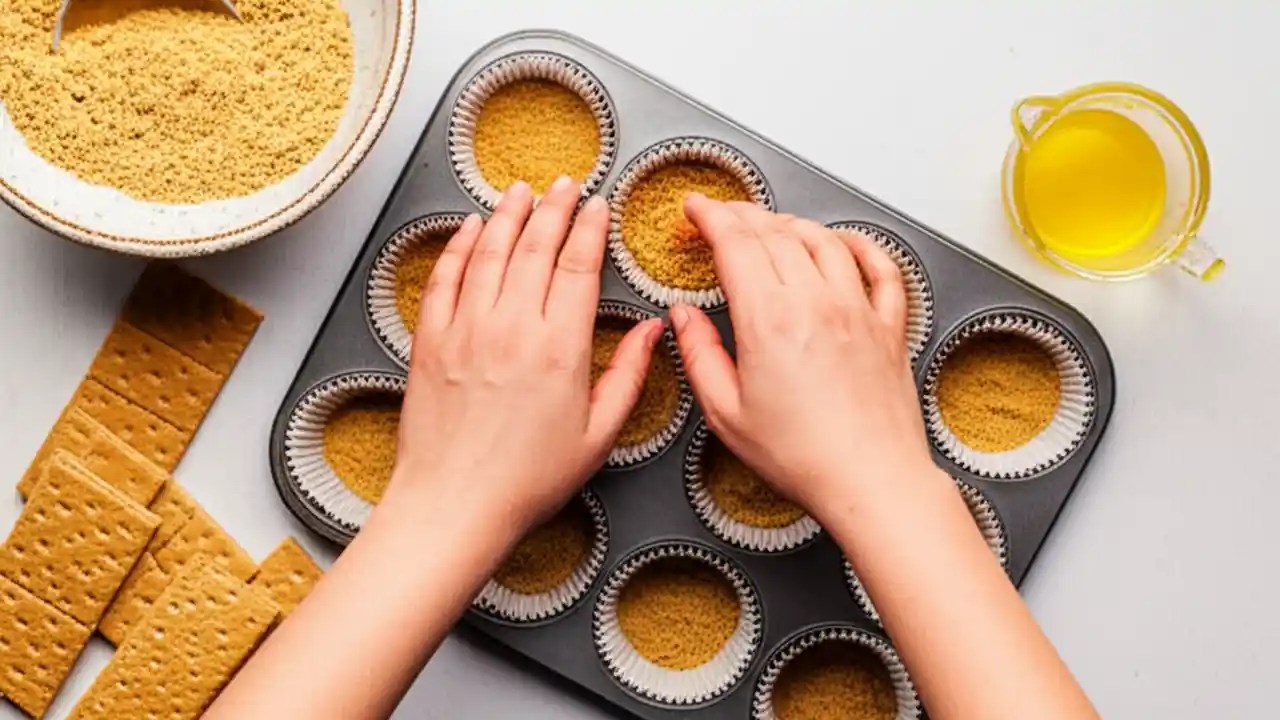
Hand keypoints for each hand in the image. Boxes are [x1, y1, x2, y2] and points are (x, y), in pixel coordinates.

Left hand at [389, 178, 661, 539]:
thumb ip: (630, 376)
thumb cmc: (526, 481)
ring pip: (489, 250)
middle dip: (553, 207)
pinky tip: (469, 228)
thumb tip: (655, 331)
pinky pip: (444, 277)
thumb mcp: (599, 435)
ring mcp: (466, 329)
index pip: (578, 265)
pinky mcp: (430, 341)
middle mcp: (512, 328)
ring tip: (520, 190)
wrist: (454, 506)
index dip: (589, 228)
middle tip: (565, 184)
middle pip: (535, 246)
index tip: (598, 206)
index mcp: (559, 348)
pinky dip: (458, 245)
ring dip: (507, 213)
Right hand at [670, 195, 936, 520]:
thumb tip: (682, 317)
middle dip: (743, 216)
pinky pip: (881, 267)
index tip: (696, 208)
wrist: (871, 482)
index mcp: (769, 320)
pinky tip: (844, 242)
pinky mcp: (889, 326)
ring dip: (792, 224)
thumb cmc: (803, 458)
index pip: (736, 242)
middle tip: (723, 216)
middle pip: (776, 233)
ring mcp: (858, 310)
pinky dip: (860, 244)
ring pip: (823, 240)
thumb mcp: (726, 413)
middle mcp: (817, 303)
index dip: (711, 217)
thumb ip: (699, 355)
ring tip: (771, 226)